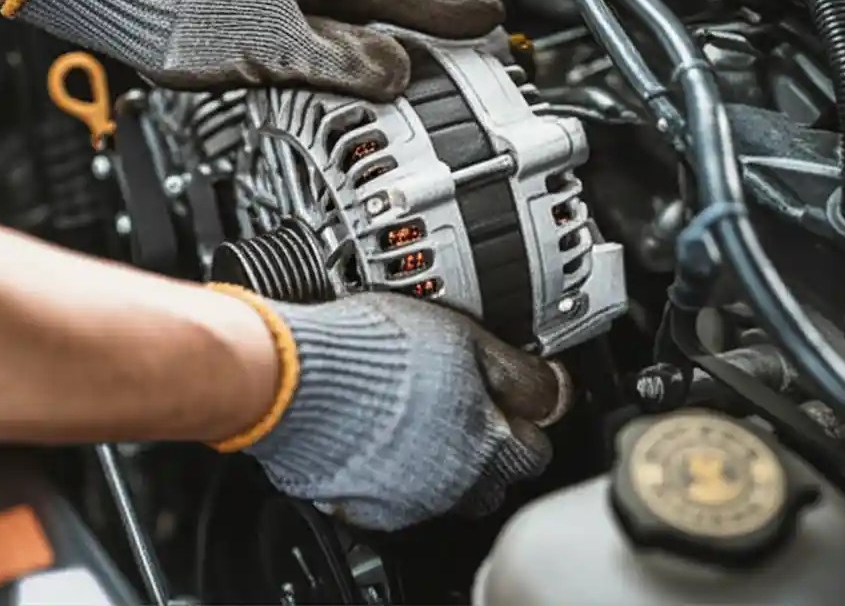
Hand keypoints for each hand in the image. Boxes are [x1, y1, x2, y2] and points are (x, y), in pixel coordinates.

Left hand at [17, 0, 504, 99]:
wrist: (113, 7)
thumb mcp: (269, 47)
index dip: (444, 6)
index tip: (487, 16)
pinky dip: (353, 40)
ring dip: (392, 27)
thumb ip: (339, 63)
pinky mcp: (258, 3)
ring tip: (432, 47)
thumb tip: (398, 72)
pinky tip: (363, 59)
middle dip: (428, 11)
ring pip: (352, 6)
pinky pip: (324, 21)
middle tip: (475, 26)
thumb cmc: (177, 17)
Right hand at [245, 293, 569, 531]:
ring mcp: (407, 501)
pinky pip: (397, 497)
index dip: (525, 417)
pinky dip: (397, 471)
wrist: (289, 377)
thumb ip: (518, 372)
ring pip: (446, 491)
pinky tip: (381, 432)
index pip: (535, 449)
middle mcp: (453, 485)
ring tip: (419, 413)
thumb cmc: (368, 350)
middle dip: (488, 445)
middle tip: (464, 400)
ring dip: (444, 461)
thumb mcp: (464, 337)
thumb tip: (555, 387)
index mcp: (488, 445)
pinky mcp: (364, 507)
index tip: (511, 397)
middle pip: (494, 479)